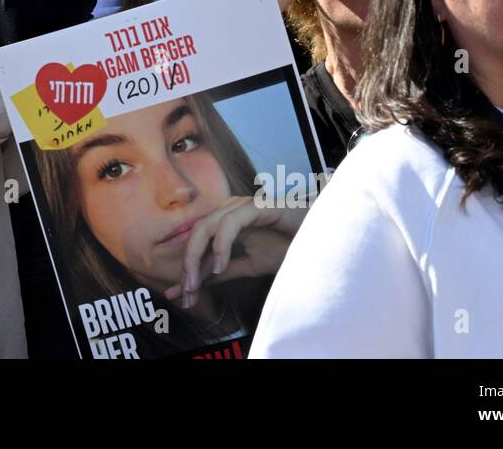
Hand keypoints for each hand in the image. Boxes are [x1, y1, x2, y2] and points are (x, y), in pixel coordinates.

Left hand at [161, 197, 305, 308]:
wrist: (323, 239)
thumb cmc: (291, 246)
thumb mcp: (251, 264)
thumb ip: (225, 270)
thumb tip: (198, 283)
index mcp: (227, 221)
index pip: (198, 243)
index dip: (186, 270)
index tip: (178, 296)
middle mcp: (231, 209)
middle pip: (196, 234)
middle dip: (186, 266)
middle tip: (186, 294)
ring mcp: (243, 205)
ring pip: (207, 226)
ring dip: (197, 257)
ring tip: (195, 284)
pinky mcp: (258, 205)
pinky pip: (231, 222)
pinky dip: (221, 244)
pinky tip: (219, 265)